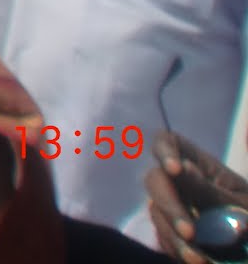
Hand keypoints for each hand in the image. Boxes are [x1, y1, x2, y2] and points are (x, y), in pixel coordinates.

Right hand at [147, 132, 247, 261]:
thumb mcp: (239, 203)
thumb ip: (209, 190)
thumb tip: (179, 169)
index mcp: (200, 165)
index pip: (170, 142)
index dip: (165, 150)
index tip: (174, 170)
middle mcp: (180, 182)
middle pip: (155, 180)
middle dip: (170, 206)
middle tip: (190, 233)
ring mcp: (172, 207)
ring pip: (156, 213)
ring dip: (175, 237)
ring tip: (200, 260)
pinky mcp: (170, 232)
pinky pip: (163, 237)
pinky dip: (177, 250)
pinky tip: (197, 260)